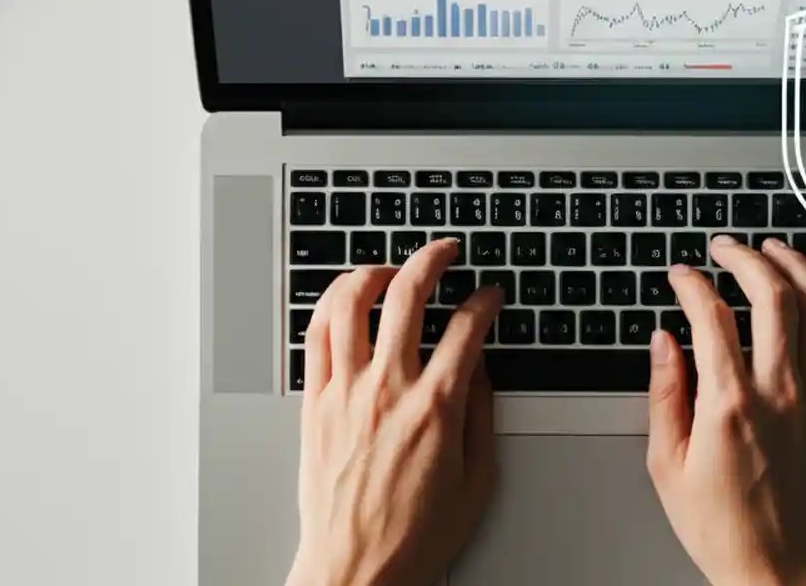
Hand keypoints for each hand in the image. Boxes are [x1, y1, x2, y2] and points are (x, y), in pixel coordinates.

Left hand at [287, 239, 500, 585]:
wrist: (356, 569)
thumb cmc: (414, 534)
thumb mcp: (478, 478)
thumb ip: (481, 413)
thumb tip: (479, 368)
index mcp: (436, 407)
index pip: (467, 327)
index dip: (485, 300)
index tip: (490, 295)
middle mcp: (388, 390)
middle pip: (409, 295)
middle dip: (433, 259)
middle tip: (445, 251)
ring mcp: (346, 392)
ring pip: (352, 303)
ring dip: (374, 272)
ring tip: (389, 270)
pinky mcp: (315, 404)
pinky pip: (316, 336)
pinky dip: (331, 305)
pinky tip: (346, 301)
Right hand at [646, 236, 805, 585]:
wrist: (775, 569)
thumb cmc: (721, 527)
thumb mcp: (667, 464)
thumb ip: (665, 394)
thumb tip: (664, 343)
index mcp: (729, 404)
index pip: (710, 316)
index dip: (692, 284)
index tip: (680, 275)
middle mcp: (778, 393)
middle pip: (773, 297)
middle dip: (746, 258)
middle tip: (725, 248)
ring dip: (798, 270)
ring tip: (776, 250)